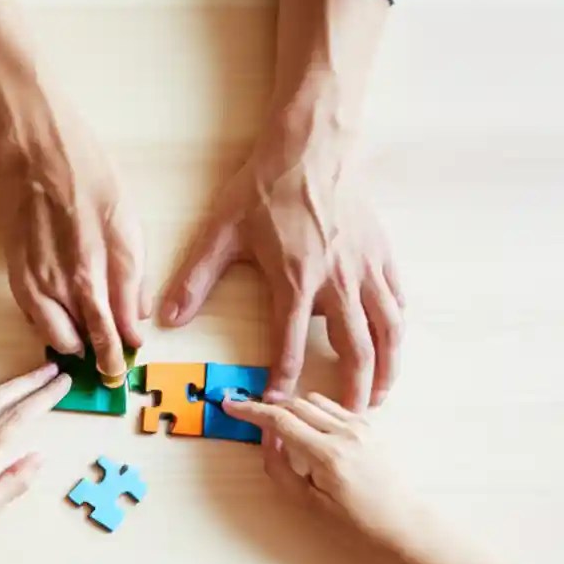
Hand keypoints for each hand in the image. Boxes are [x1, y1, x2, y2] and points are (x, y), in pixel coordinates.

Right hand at [0, 0, 145, 383]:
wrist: (38, 150)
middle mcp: (80, 278)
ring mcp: (46, 281)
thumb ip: (134, 269)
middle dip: (107, 362)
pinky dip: (48, 329)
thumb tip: (138, 311)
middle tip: (111, 373)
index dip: (130, 346)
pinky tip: (58, 321)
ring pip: (62, 339)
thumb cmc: (88, 174)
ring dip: (76, 348)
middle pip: (96, 340)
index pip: (126, 323)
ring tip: (84, 346)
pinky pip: (35, 321)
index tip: (132, 355)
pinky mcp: (18, 278)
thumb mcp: (128, 218)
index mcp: (114, 261)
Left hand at [161, 124, 404, 408]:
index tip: (282, 410)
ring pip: (387, 330)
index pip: (291, 346)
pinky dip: (396, 327)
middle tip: (349, 420)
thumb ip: (195, 277)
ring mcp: (364, 267)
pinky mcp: (381, 253)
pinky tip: (391, 342)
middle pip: (355, 349)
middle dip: (352, 391)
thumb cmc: (267, 185)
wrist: (313, 143)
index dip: (286, 382)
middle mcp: (336, 281)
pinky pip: (397, 298)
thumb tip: (166, 318)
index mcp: (294, 279)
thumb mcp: (221, 229)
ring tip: (379, 395)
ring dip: (386, 368)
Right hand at [224, 394, 420, 553]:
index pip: (280, 420)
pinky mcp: (373, 426)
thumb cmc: (357, 523)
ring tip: (292, 435)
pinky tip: (318, 436)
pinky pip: (336, 408)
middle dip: (271, 409)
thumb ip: (281, 469)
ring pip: (316, 401)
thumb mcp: (310, 504)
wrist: (404, 524)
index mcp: (328, 454)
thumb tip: (267, 441)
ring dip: (296, 411)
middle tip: (257, 422)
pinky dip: (318, 415)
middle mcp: (346, 432)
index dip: (250, 410)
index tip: (231, 405)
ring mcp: (362, 426)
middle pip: (296, 404)